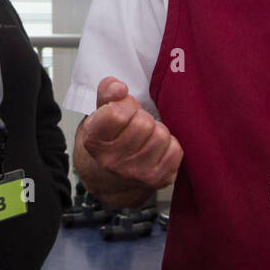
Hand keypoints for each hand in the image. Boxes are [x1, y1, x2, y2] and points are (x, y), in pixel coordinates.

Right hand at [74, 77, 182, 206]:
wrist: (110, 177)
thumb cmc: (108, 139)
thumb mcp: (100, 112)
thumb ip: (107, 92)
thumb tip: (119, 88)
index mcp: (94, 141)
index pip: (116, 113)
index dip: (125, 105)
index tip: (122, 109)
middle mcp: (112, 161)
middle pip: (143, 123)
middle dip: (142, 117)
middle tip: (135, 124)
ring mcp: (136, 173)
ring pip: (161, 136)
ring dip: (156, 131)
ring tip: (146, 137)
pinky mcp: (158, 180)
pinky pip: (175, 151)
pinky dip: (169, 146)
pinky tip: (156, 149)